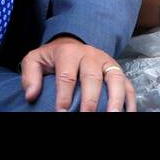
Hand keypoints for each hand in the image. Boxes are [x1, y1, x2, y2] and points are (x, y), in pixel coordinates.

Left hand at [21, 35, 135, 111]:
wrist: (72, 43)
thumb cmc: (53, 58)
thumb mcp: (35, 60)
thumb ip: (30, 76)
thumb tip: (31, 95)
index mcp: (69, 52)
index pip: (67, 75)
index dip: (64, 96)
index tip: (61, 113)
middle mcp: (90, 55)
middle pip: (92, 77)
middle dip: (90, 100)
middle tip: (86, 116)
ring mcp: (106, 61)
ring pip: (115, 78)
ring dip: (115, 99)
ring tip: (111, 116)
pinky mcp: (117, 69)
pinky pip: (127, 83)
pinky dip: (129, 100)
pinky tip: (128, 113)